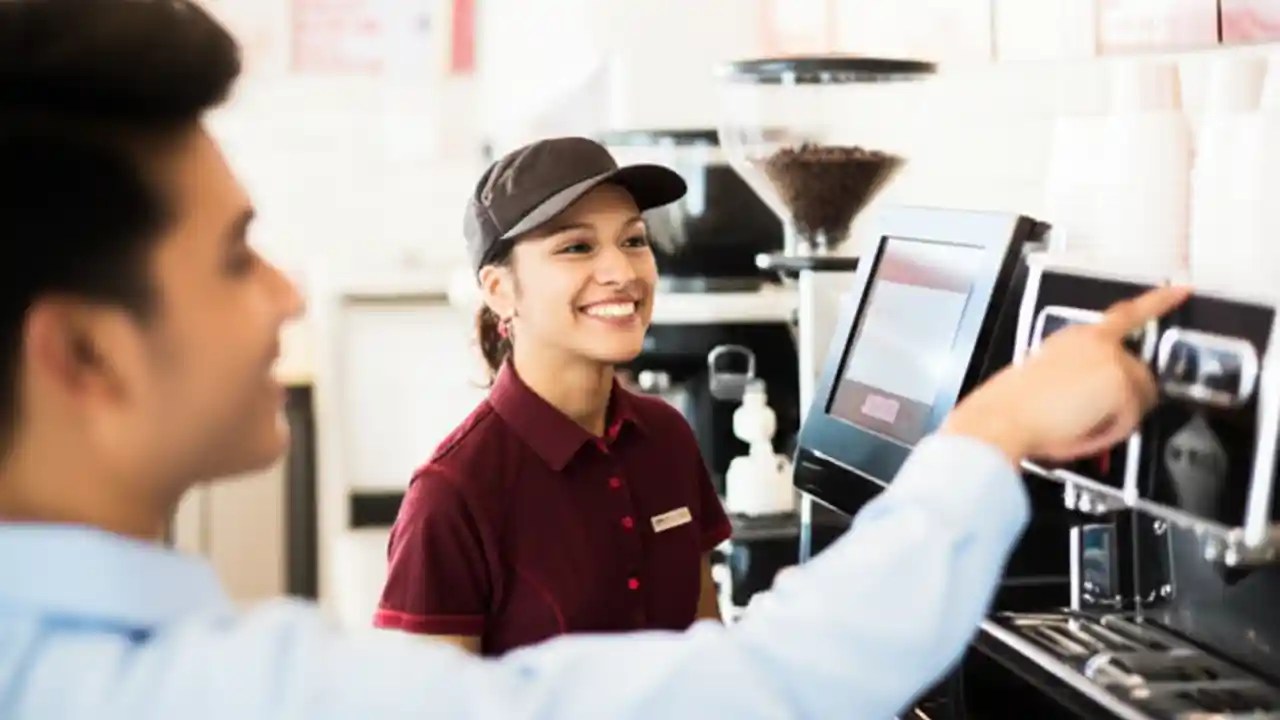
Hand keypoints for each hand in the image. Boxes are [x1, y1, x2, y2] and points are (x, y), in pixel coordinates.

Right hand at [943, 285, 1190, 464]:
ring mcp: (1114, 361)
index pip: (1126, 313)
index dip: (1158, 301)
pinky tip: (1082, 431)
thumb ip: (1082, 375)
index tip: (1180, 289)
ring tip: (1078, 426)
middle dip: (1125, 399)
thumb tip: (1100, 398)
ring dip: (1117, 417)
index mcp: (1076, 336)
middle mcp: (1098, 342)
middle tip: (1092, 418)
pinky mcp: (1122, 385)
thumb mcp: (1047, 378)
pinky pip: (1130, 419)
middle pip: (1139, 373)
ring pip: (1138, 398)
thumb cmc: (1013, 406)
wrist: (1002, 418)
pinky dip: (1111, 431)